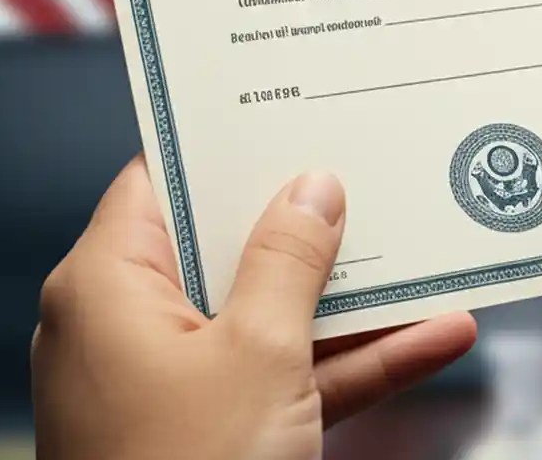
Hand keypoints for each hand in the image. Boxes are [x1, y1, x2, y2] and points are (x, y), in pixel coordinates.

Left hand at [31, 156, 477, 459]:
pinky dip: (352, 363)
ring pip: (270, 318)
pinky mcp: (215, 430)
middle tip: (371, 175)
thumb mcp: (258, 352)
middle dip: (310, 224)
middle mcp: (129, 326)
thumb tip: (312, 189)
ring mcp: (175, 383)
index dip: (224, 146)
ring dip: (352, 300)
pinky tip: (434, 340)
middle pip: (228, 249)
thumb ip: (289, 261)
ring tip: (427, 256)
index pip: (161, 182)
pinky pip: (287, 378)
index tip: (289, 114)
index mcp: (107, 285)